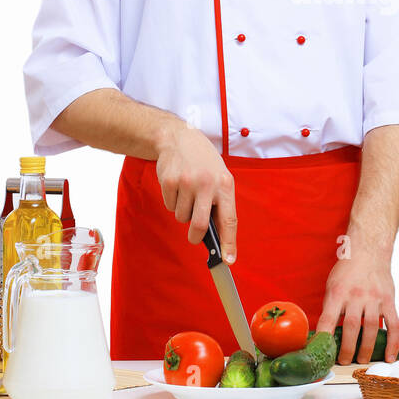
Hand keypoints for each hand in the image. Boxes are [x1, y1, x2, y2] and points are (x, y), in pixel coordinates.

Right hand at [155, 122, 236, 260]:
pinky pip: (170, 206)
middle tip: (194, 237)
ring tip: (187, 193)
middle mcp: (207, 184)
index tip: (228, 260)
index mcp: (225, 185)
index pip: (229, 219)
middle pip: (199, 225)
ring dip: (183, 212)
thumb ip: (219, 203)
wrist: (179, 138)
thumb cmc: (204, 163)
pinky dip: (172, 202)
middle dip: (195, 237)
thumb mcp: (219, 177)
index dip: (229, 243)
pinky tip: (177, 186)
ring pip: (182, 217)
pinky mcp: (169, 181)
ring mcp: (187, 182)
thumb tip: (217, 236)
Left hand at [317, 244, 398, 364]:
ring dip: (366, 349)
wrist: (369, 250)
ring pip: (371, 328)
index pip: (329, 319)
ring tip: (360, 360)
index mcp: (338, 293)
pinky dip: (392, 343)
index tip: (322, 352)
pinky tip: (389, 357)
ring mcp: (375, 299)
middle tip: (343, 361)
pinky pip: (394, 325)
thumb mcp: (332, 285)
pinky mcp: (389, 301)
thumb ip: (330, 308)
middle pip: (352, 327)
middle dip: (347, 349)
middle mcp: (357, 296)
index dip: (324, 337)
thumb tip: (323, 333)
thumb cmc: (347, 270)